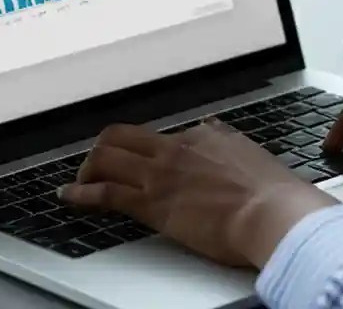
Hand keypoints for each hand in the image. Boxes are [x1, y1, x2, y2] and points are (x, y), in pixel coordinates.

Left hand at [59, 120, 337, 267]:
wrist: (274, 214)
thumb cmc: (273, 195)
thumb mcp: (252, 155)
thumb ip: (229, 141)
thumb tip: (216, 128)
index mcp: (204, 137)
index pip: (163, 137)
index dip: (146, 150)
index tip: (140, 160)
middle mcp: (177, 148)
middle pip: (123, 135)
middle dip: (103, 148)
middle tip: (96, 164)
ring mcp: (162, 174)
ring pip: (106, 157)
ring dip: (87, 168)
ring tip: (79, 182)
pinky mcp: (152, 203)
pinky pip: (105, 192)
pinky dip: (80, 194)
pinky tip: (69, 197)